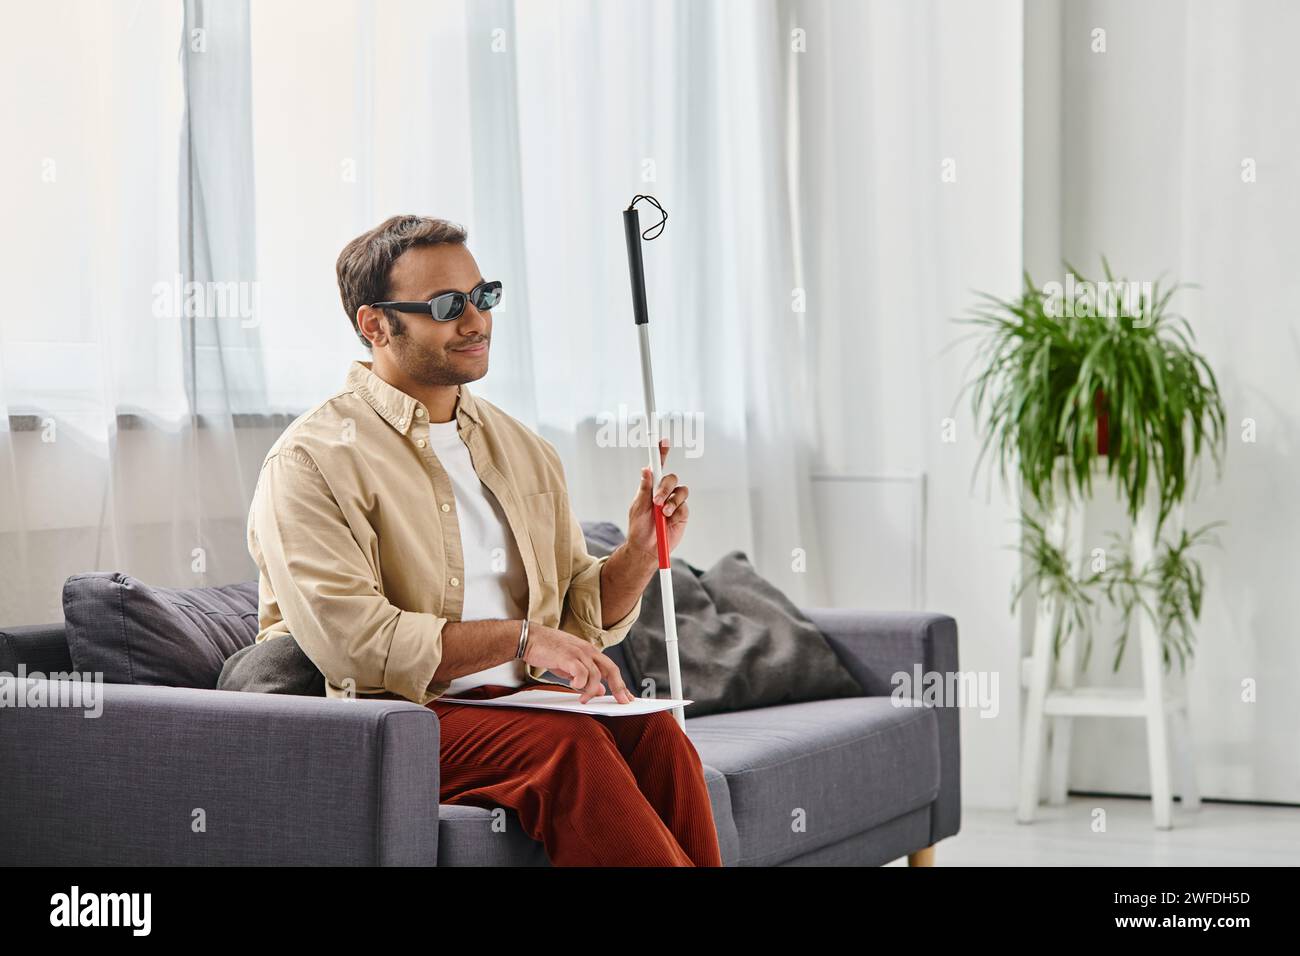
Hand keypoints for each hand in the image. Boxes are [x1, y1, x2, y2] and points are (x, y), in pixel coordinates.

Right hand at [522, 623, 634, 703]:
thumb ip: (585, 677)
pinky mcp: (567, 656)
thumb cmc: (548, 650)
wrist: (529, 638)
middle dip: (619, 687)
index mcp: (590, 652)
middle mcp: (588, 650)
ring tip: (583, 699)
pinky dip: (580, 683)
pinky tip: (574, 687)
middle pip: (611, 669)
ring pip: (595, 674)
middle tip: (622, 702)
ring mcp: (578, 652)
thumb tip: (600, 691)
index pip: (611, 668)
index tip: (627, 697)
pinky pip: (581, 672)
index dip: (621, 684)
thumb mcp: (571, 666)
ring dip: (591, 690)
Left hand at [626, 438, 688, 563]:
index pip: (657, 467)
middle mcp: (664, 492)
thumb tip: (645, 470)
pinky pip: (684, 505)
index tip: (662, 441)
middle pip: (671, 477)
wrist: (648, 549)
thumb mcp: (638, 507)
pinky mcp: (682, 512)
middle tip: (657, 500)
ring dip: (671, 500)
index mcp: (651, 488)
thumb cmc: (639, 528)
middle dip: (665, 486)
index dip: (661, 453)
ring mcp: (675, 502)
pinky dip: (676, 510)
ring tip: (663, 512)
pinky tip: (669, 519)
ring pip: (681, 490)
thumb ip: (644, 489)